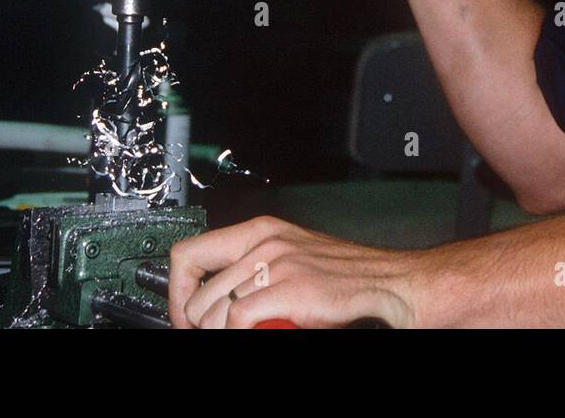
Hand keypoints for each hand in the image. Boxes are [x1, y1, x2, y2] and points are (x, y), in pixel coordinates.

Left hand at [168, 215, 420, 328]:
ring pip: (213, 311)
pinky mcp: (290, 289)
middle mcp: (264, 243)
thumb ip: (249, 271)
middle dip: (200, 325)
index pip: (188, 253)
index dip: (177, 292)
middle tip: (214, 333)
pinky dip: (239, 333)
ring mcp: (277, 265)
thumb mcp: (287, 259)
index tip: (182, 315)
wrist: (386, 284)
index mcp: (259, 231)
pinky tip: (260, 331)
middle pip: (198, 293)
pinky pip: (237, 320)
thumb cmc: (340, 276)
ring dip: (221, 331)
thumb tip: (210, 297)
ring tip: (246, 331)